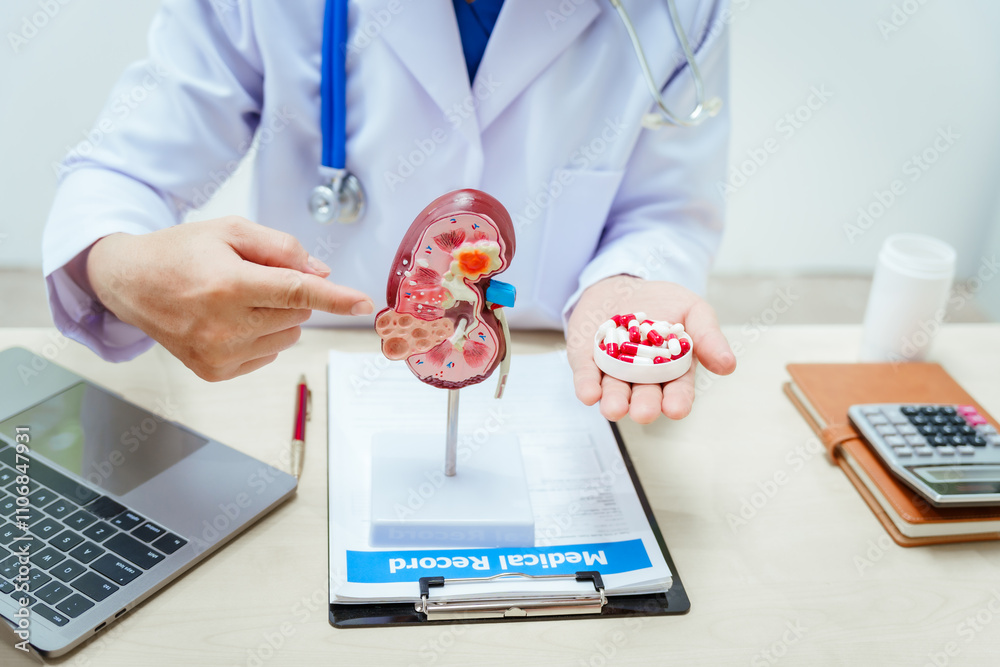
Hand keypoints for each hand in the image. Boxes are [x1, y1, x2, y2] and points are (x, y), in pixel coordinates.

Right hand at [85, 216, 373, 380]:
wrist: (131, 284)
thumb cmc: (182, 252)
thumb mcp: (230, 231)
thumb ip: (281, 248)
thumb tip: (321, 273)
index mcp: (228, 284)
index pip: (295, 292)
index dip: (334, 298)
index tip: (363, 303)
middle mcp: (224, 325)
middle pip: (298, 312)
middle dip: (289, 293)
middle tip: (251, 277)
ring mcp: (219, 354)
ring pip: (290, 335)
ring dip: (277, 316)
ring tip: (237, 299)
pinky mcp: (216, 372)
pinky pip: (270, 353)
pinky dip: (261, 336)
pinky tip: (230, 321)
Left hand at [566, 275, 735, 423]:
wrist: (622, 284)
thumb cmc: (662, 302)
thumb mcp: (693, 310)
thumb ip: (708, 336)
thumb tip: (729, 365)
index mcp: (672, 370)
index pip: (677, 390)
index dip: (677, 400)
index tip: (676, 408)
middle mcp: (641, 377)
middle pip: (644, 394)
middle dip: (644, 404)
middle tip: (644, 412)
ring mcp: (612, 370)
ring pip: (614, 390)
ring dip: (614, 401)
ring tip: (614, 408)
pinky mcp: (586, 360)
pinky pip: (586, 375)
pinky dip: (587, 384)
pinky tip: (589, 394)